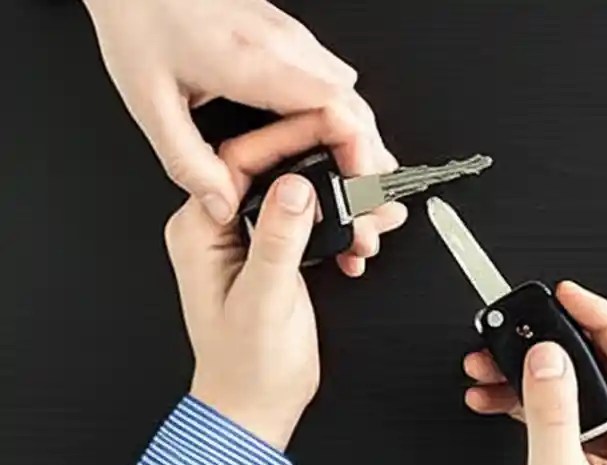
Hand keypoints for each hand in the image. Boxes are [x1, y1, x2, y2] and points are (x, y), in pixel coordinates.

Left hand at [84, 0, 400, 275]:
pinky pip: (332, 76)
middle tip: (362, 192)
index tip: (358, 182)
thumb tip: (221, 204)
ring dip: (356, 132)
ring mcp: (290, 36)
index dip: (358, 149)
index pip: (336, 107)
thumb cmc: (140, 20)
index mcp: (254, 63)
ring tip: (350, 172)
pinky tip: (325, 135)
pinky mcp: (288, 34)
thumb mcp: (150, 103)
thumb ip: (187, 163)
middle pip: (354, 104)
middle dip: (366, 152)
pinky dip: (341, 111)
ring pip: (349, 90)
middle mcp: (284, 45)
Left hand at [165, 108, 386, 449]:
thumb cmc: (245, 368)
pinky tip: (369, 234)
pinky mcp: (281, 256)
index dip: (290, 139)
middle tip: (369, 165)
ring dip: (347, 200)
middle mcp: (224, 228)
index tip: (332, 131)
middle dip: (330, 167)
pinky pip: (317, 222)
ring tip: (379, 209)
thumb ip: (278, 239)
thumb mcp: (263, 299)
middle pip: (280, 171)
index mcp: (202, 230)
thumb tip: (295, 186)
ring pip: (305, 196)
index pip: (243, 160)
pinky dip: (348, 224)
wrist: (256, 409)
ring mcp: (253, 241)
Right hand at [463, 283, 606, 464]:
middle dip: (556, 342)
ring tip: (488, 364)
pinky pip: (556, 410)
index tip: (572, 296)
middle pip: (604, 367)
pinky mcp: (583, 457)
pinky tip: (492, 395)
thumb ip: (552, 416)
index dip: (606, 320)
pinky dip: (523, 399)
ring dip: (530, 371)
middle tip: (521, 322)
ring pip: (574, 386)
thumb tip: (550, 359)